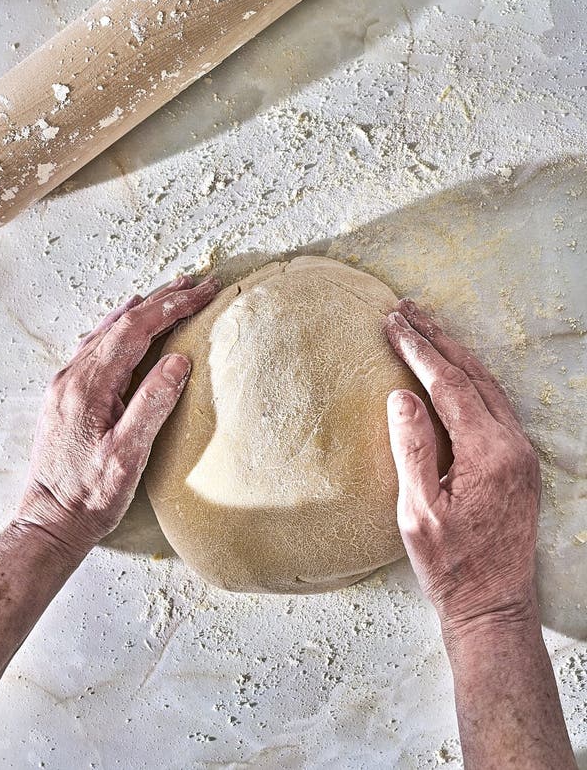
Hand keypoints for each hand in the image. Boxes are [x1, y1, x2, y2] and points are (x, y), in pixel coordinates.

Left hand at [14, 274, 219, 560]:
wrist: (49, 523)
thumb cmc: (88, 497)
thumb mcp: (127, 455)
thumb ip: (152, 403)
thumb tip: (179, 360)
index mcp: (88, 386)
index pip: (137, 330)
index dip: (173, 307)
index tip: (204, 292)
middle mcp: (73, 377)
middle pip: (122, 323)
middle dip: (163, 300)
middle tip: (197, 283)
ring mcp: (67, 384)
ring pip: (108, 331)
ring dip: (142, 309)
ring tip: (171, 294)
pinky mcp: (68, 396)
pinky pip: (97, 346)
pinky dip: (121, 327)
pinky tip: (128, 324)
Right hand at [383, 299, 540, 634]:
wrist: (495, 607)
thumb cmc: (452, 568)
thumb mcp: (419, 514)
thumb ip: (413, 449)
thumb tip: (401, 395)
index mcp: (489, 453)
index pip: (449, 384)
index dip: (418, 349)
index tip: (393, 322)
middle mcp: (513, 445)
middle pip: (473, 374)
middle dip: (438, 337)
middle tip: (407, 308)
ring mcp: (521, 453)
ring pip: (488, 385)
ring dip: (456, 353)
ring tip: (426, 327)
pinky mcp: (519, 463)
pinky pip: (495, 404)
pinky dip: (470, 378)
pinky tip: (454, 370)